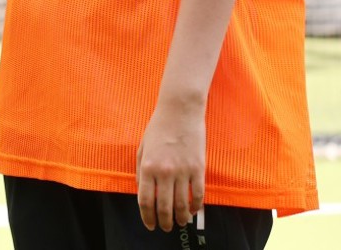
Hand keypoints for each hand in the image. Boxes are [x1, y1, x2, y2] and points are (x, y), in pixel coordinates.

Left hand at [136, 96, 205, 231]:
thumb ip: (141, 171)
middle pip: (164, 207)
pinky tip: (193, 211)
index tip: (150, 224)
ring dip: (181, 218)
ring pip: (182, 204)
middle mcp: (164, 172)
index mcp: (147, 167)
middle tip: (165, 228)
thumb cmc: (158, 129)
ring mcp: (183, 171)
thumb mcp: (142, 148)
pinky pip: (198, 194)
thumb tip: (143, 192)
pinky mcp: (199, 169)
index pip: (145, 200)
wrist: (180, 112)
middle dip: (164, 221)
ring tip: (180, 223)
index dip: (147, 217)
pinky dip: (196, 206)